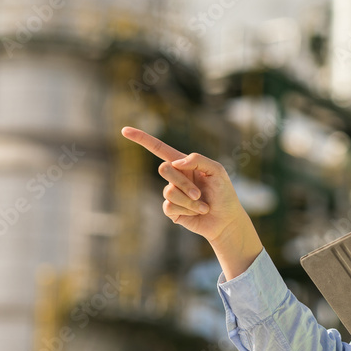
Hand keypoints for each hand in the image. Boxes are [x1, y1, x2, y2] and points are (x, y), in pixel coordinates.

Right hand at [120, 126, 262, 278]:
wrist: (226, 220)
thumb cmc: (224, 193)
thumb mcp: (217, 170)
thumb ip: (198, 159)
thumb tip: (175, 163)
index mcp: (184, 164)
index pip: (159, 149)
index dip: (142, 139)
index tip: (124, 130)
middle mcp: (175, 177)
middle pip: (164, 169)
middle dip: (184, 183)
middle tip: (199, 193)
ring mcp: (171, 194)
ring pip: (169, 192)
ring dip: (189, 200)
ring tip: (202, 205)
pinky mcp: (171, 211)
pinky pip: (170, 207)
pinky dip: (187, 210)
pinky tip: (197, 213)